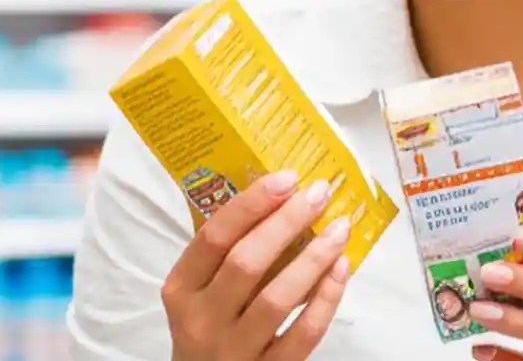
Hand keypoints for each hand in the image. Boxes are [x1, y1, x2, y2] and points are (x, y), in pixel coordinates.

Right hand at [162, 171, 352, 360]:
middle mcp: (202, 320)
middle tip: (320, 193)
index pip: (214, 237)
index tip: (287, 178)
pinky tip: (340, 270)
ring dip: (313, 258)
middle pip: (246, 262)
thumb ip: (226, 259)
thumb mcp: (199, 296)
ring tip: (339, 229)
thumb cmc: (208, 331)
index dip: (252, 203)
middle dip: (287, 222)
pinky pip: (302, 334)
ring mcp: (234, 351)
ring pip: (277, 298)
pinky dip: (325, 299)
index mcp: (182, 289)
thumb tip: (282, 205)